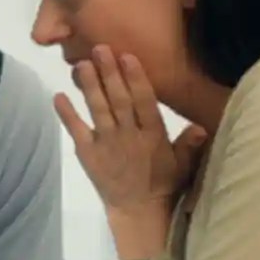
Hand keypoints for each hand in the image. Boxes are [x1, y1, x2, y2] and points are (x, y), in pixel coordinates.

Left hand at [56, 45, 207, 214]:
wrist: (139, 211)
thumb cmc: (164, 183)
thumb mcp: (183, 164)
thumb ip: (189, 143)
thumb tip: (201, 126)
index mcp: (153, 135)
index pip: (144, 101)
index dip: (135, 78)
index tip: (127, 56)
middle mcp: (129, 135)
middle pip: (118, 99)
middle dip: (109, 73)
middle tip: (99, 48)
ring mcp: (107, 144)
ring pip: (98, 110)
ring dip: (89, 86)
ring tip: (81, 64)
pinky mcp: (88, 154)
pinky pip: (76, 130)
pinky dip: (67, 114)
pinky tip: (58, 96)